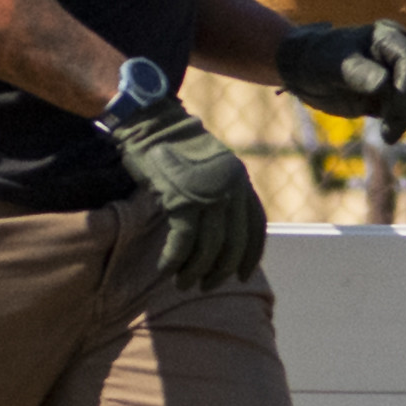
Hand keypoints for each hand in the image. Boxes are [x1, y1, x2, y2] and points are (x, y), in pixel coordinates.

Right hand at [109, 99, 267, 290]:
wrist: (149, 120)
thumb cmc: (174, 145)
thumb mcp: (209, 165)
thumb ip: (221, 191)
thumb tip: (221, 233)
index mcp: (241, 179)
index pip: (256, 227)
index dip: (251, 255)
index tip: (242, 276)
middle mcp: (230, 187)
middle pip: (233, 243)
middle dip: (221, 271)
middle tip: (206, 285)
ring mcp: (207, 194)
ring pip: (209, 248)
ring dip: (196, 272)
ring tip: (184, 283)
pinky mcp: (180, 199)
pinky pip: (182, 243)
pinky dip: (174, 261)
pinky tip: (166, 270)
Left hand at [278, 22, 405, 163]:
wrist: (304, 68)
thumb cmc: (317, 59)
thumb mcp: (333, 65)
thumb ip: (358, 73)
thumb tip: (384, 85)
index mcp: (389, 36)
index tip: (393, 115)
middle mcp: (402, 53)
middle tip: (388, 138)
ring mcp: (402, 76)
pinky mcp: (397, 97)